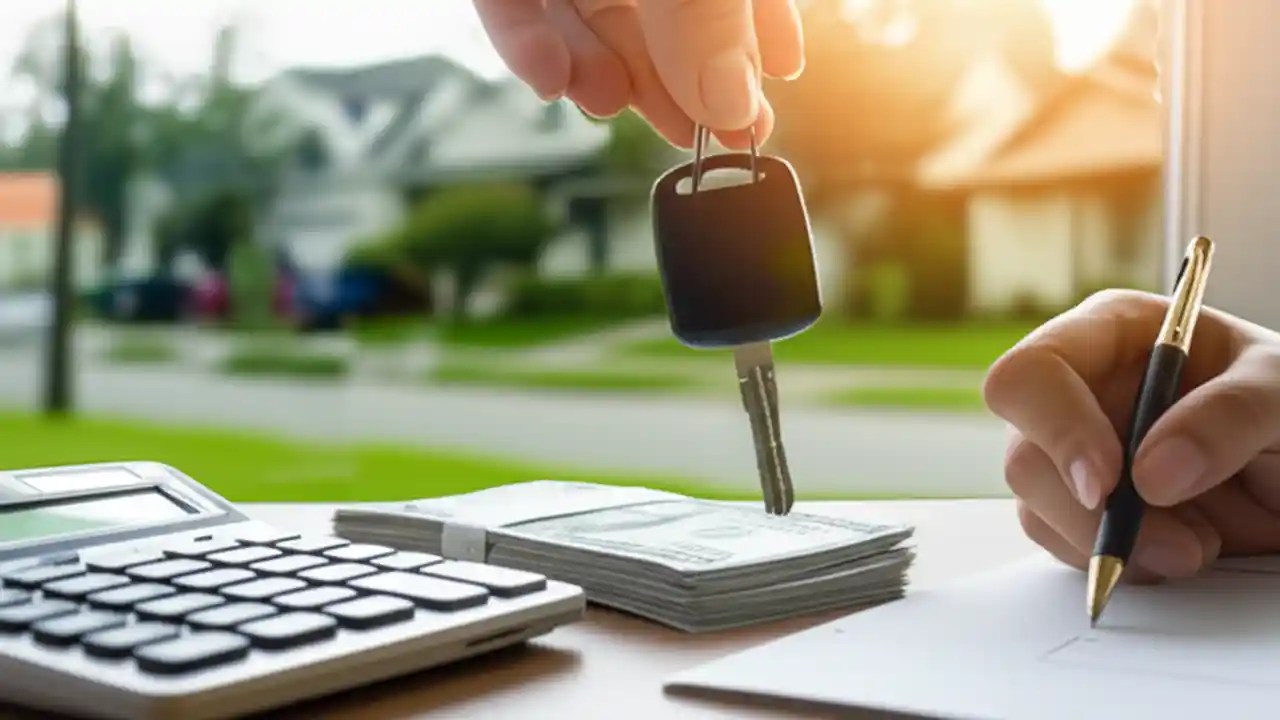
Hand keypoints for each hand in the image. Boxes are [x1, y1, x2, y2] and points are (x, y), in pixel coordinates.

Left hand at [471, 0, 804, 148]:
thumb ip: (707, 20)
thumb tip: (734, 108)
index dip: (759, 44)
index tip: (767, 103)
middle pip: (660, 22)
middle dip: (676, 84)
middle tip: (698, 140)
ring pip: (587, 22)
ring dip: (601, 74)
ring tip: (608, 101)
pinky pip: (511, 7)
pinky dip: (528, 49)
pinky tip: (552, 80)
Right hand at [984, 289, 1279, 581]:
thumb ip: (1229, 416)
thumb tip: (1151, 475)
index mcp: (1107, 334)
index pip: (1031, 374)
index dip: (1056, 428)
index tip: (1110, 483)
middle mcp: (1076, 390)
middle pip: (1024, 456)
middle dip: (1094, 514)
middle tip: (1178, 543)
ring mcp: (1072, 452)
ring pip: (1038, 510)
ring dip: (1115, 545)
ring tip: (1199, 545)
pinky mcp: (1083, 505)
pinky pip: (1065, 545)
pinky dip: (1121, 562)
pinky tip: (1178, 549)